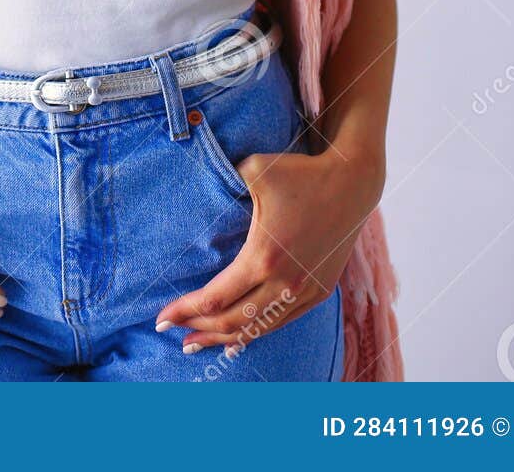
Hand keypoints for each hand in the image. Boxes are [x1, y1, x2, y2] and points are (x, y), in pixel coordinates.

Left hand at [154, 146, 382, 356]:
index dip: (185, 311)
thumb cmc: (299, 172)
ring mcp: (304, 292)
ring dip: (225, 338)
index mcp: (263, 258)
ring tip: (198, 343)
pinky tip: (238, 337)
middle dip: (198, 330)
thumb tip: (198, 186)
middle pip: (231, 321)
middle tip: (171, 333)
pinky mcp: (319, 292)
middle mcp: (284, 283)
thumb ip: (223, 181)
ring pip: (257, 329)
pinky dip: (256, 333)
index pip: (214, 298)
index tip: (161, 317)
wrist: (351, 181)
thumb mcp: (253, 169)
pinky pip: (281, 321)